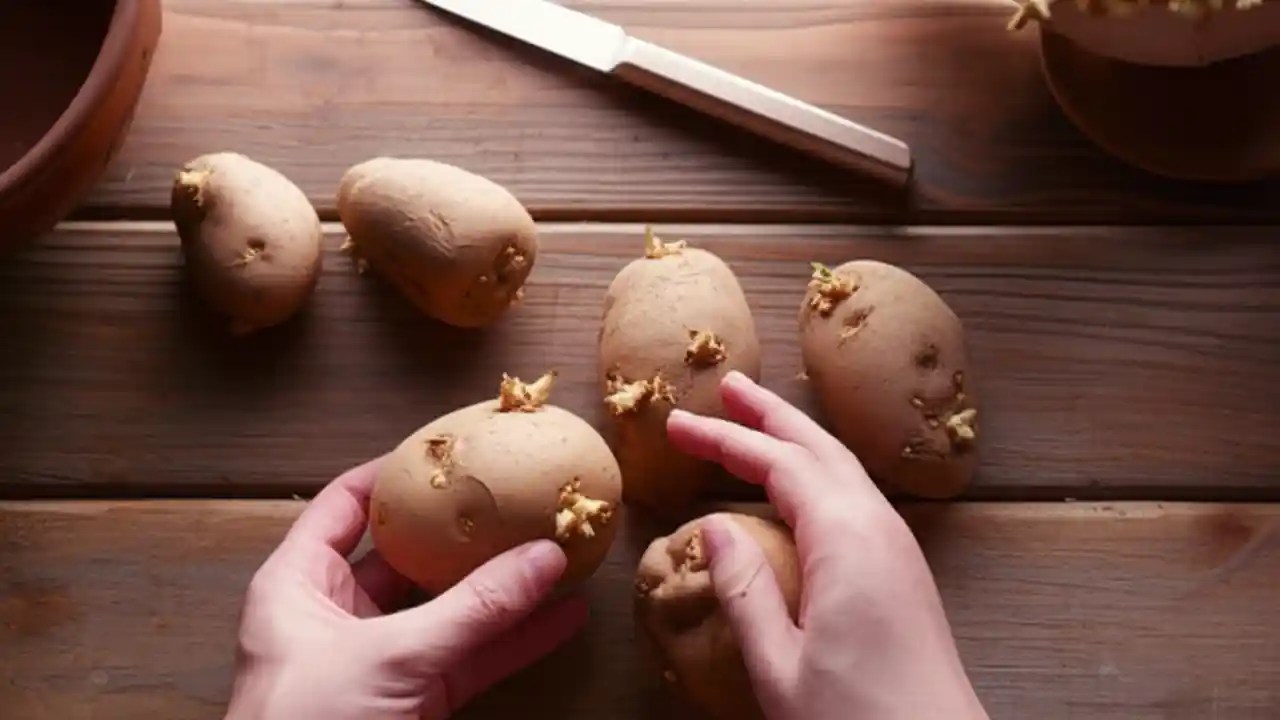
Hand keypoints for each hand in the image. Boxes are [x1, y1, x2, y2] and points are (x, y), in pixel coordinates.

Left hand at [225, 458, 585, 719]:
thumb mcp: (389, 657)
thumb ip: (472, 610)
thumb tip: (544, 558)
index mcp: (298, 584)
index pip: (345, 504)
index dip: (395, 473)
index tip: (452, 449)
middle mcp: (337, 614)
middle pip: (408, 555)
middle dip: (465, 532)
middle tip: (516, 498)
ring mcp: (378, 660)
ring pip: (449, 610)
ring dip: (501, 588)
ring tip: (554, 552)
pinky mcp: (412, 701)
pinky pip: (470, 659)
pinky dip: (513, 641)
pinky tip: (560, 619)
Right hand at [666, 372, 988, 719]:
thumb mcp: (779, 666)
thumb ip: (744, 590)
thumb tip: (714, 528)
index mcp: (846, 540)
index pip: (779, 463)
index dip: (725, 438)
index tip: (678, 425)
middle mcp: (879, 528)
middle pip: (819, 447)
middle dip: (770, 413)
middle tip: (727, 384)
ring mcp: (898, 546)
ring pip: (842, 467)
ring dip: (797, 437)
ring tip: (757, 418)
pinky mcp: (904, 570)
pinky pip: (855, 495)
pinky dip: (818, 471)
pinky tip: (801, 484)